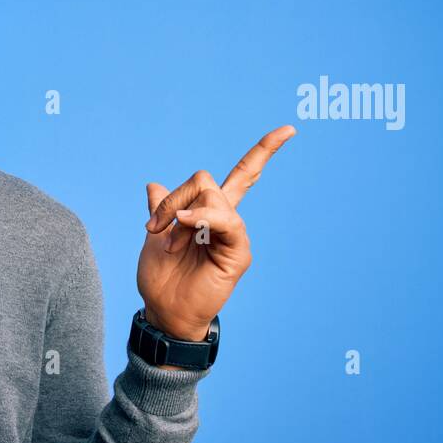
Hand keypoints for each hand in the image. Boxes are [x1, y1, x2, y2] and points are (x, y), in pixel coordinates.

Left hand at [137, 125, 295, 342]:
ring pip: (212, 198)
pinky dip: (202, 219)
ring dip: (181, 216)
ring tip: (171, 243)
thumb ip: (163, 210)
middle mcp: (226, 220)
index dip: (264, 152)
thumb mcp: (156, 235)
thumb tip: (153, 184)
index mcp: (209, 214)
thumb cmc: (161, 279)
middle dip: (173, 199)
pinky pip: (227, 222)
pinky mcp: (239, 252)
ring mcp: (234, 235)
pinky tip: (184, 227)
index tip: (289, 130)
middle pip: (206, 180)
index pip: (242, 176)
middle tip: (155, 227)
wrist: (164, 312)